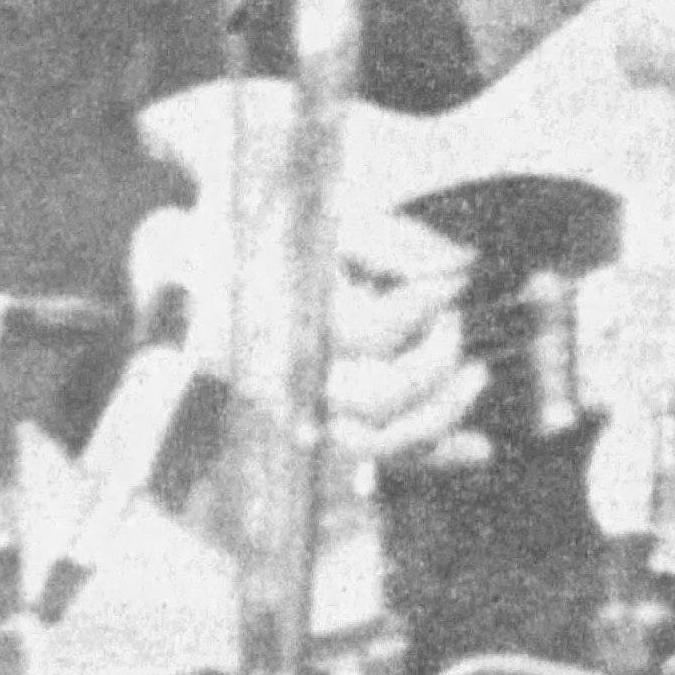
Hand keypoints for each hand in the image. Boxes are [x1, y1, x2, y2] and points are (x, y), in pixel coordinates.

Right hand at [129, 197, 488, 473]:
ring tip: (475, 374)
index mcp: (280, 319)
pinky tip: (479, 449)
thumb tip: (461, 267)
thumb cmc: (265, 231)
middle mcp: (283, 377)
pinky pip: (374, 457)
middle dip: (433, 362)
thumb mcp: (321, 217)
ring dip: (440, 415)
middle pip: (378, 400)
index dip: (422, 307)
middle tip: (452, 318)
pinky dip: (431, 457)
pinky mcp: (314, 426)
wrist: (195, 264)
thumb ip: (390, 240)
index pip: (368, 333)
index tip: (453, 279)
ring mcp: (294, 409)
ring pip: (377, 443)